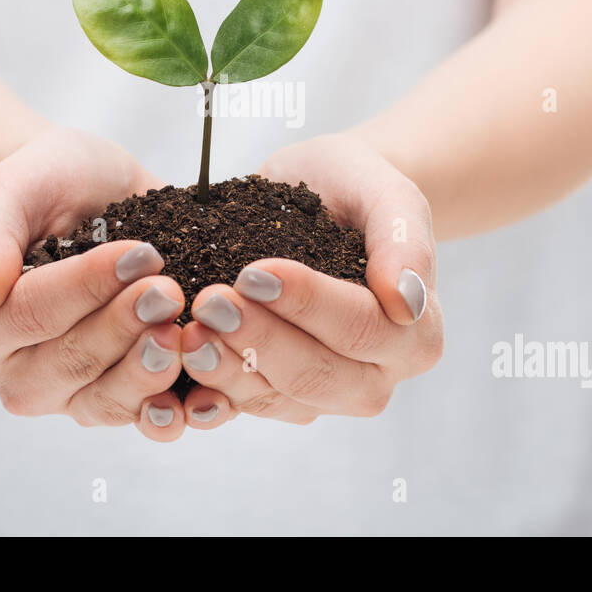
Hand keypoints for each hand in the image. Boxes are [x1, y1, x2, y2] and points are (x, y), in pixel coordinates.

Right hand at [0, 126, 230, 440]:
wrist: (95, 191)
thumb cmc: (47, 182)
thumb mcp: (13, 186)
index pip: (28, 317)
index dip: (84, 289)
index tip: (137, 253)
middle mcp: (20, 373)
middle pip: (71, 365)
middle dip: (124, 327)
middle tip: (168, 289)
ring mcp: (74, 393)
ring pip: (109, 402)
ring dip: (150, 371)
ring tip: (186, 332)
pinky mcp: (127, 397)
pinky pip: (151, 419)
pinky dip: (183, 409)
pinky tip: (210, 391)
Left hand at [179, 133, 442, 422]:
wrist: (324, 196)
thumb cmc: (359, 187)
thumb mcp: (388, 193)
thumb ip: (404, 241)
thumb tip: (408, 301)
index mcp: (416, 335)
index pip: (361, 329)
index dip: (306, 304)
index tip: (253, 271)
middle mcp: (376, 377)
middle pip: (316, 375)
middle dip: (259, 340)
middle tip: (209, 300)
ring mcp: (324, 394)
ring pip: (275, 397)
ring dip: (226, 367)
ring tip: (185, 330)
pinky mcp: (277, 395)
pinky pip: (243, 405)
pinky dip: (208, 388)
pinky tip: (176, 362)